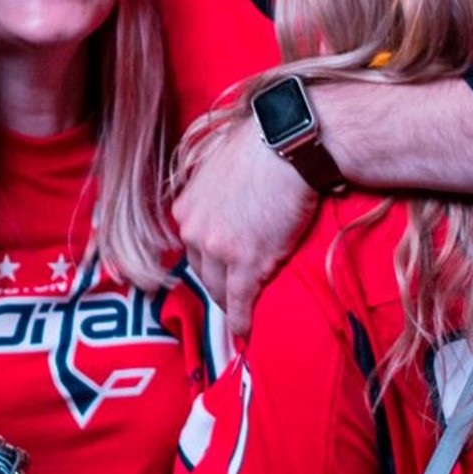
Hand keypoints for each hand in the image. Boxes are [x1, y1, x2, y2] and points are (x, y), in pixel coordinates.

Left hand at [173, 116, 317, 336]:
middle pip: (202, 271)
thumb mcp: (218, 164)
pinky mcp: (248, 262)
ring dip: (230, 304)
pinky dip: (242, 319)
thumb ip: (212, 188)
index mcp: (186, 207)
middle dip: (216, 286)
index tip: (218, 271)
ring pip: (218, 289)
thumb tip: (224, 199)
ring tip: (242, 314)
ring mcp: (219, 249)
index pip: (192, 246)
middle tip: (231, 295)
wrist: (286, 143)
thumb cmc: (261, 145)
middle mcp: (194, 230)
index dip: (207, 261)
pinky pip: (240, 300)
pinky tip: (247, 330)